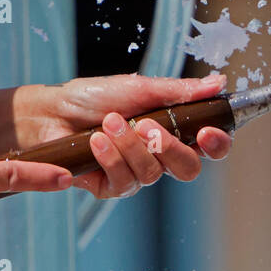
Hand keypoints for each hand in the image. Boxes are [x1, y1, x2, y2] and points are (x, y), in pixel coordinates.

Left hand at [2, 73, 231, 199]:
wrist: (52, 112)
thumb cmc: (95, 96)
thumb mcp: (141, 88)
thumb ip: (180, 90)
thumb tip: (218, 83)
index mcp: (174, 129)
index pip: (209, 146)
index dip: (217, 144)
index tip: (207, 132)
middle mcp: (160, 155)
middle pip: (189, 169)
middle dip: (171, 149)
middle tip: (149, 127)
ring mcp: (137, 172)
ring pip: (153, 174)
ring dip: (130, 146)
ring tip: (109, 123)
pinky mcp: (113, 187)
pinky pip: (124, 181)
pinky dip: (110, 158)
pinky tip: (96, 141)